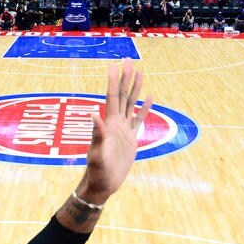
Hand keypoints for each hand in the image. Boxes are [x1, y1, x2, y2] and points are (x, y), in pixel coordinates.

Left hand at [79, 60, 151, 203]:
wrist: (104, 183)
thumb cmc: (98, 170)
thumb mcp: (97, 152)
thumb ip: (97, 134)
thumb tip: (94, 114)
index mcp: (109, 123)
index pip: (112, 97)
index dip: (113, 81)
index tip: (114, 65)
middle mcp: (116, 123)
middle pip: (123, 95)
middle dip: (126, 77)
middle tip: (129, 60)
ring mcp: (124, 129)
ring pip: (131, 103)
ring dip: (135, 88)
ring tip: (140, 72)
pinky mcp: (131, 138)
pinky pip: (139, 119)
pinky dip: (144, 108)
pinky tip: (149, 97)